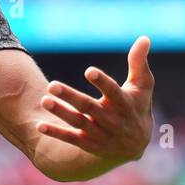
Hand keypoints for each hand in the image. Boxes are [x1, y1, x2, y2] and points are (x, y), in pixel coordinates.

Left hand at [36, 35, 154, 164]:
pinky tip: (39, 125)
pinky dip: (56, 133)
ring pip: (78, 122)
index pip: (113, 92)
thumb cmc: (136, 107)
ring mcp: (99, 133)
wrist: (135, 146)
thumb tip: (144, 38)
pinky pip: (70, 139)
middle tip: (52, 85)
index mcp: (124, 104)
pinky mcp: (88, 143)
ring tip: (44, 100)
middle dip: (71, 97)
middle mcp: (112, 120)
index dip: (102, 82)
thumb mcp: (142, 87)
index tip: (89, 71)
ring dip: (61, 112)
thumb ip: (138, 63)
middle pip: (89, 107)